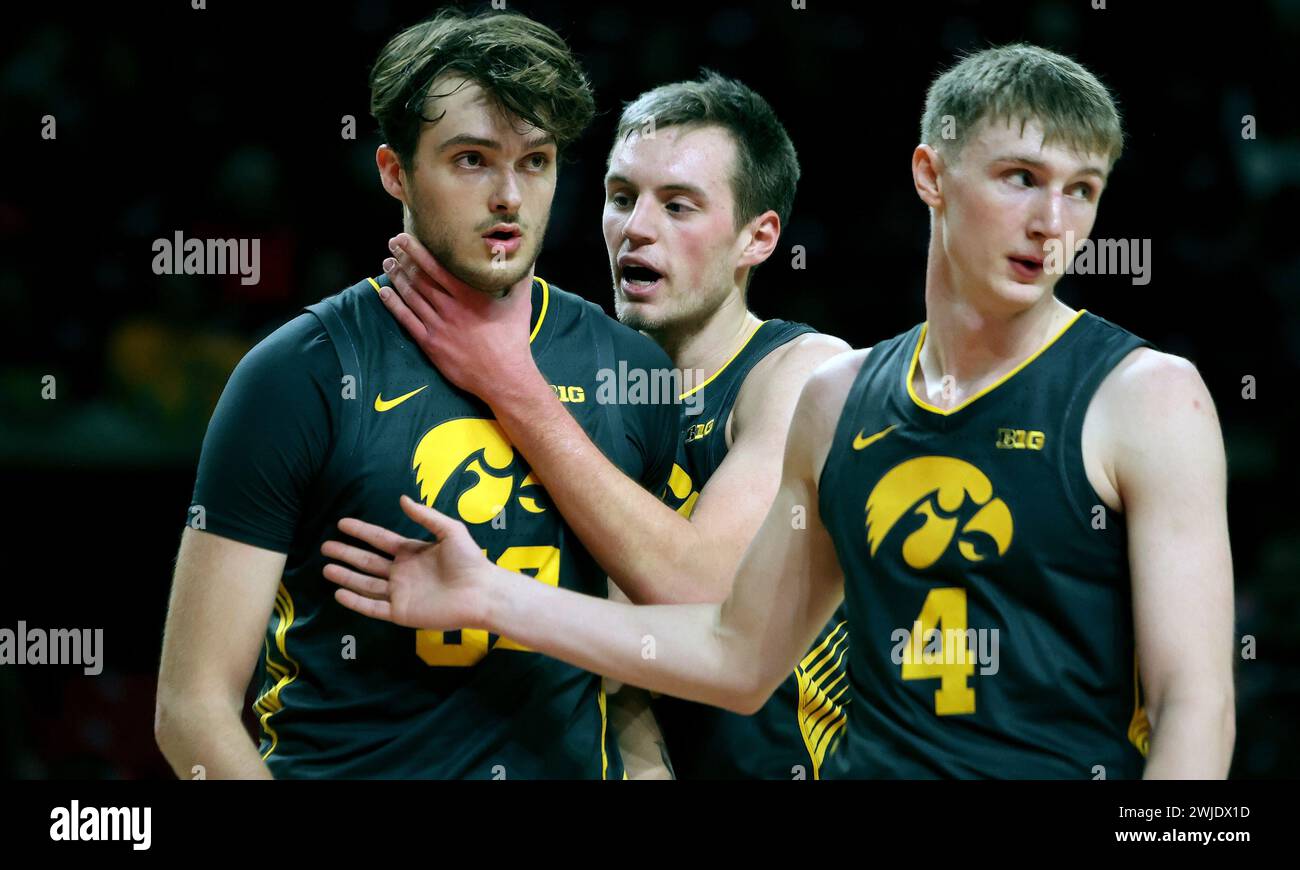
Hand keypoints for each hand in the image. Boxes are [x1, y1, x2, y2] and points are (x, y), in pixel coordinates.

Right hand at [321, 494, 493, 630]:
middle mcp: (402, 572)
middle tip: (325, 546)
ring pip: (366, 584)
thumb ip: (425, 516)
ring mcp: (401, 593)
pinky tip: (338, 593)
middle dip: (347, 554)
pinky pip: (373, 607)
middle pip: (368, 562)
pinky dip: (355, 601)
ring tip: (326, 569)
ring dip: (346, 577)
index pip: (380, 540)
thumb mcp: (450, 530)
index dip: (361, 532)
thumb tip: (402, 499)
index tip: (342, 523)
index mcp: (413, 552)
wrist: (481, 592)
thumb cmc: (469, 561)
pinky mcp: (401, 612)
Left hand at [378, 232, 538, 401]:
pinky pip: (407, 320)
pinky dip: (393, 304)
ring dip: (396, 277)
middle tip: (392, 244)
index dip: (417, 250)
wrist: (504, 377)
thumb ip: (522, 278)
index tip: (405, 237)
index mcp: (469, 295)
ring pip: (411, 296)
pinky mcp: (431, 344)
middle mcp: (450, 308)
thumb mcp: (521, 304)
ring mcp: (438, 326)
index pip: (436, 266)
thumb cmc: (514, 339)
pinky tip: (384, 292)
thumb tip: (528, 256)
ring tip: (388, 263)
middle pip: (419, 278)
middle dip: (404, 258)